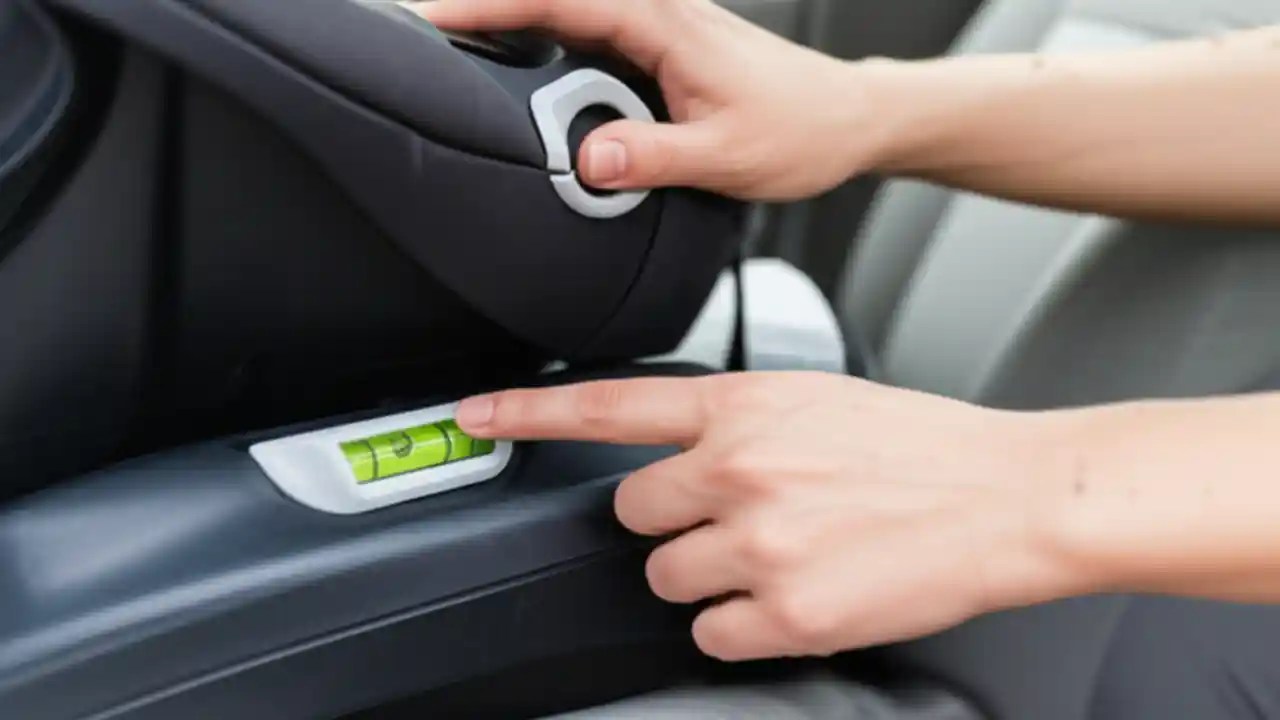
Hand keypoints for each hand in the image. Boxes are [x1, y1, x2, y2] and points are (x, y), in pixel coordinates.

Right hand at [414, 0, 884, 200]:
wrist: (846, 118)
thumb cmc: (798, 130)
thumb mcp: (723, 157)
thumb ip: (651, 157)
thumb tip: (585, 161)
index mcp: (667, 25)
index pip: (561, 2)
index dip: (492, 7)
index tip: (435, 18)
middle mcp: (660, 9)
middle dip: (487, 3)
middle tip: (423, 29)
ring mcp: (660, 20)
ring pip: (569, 4)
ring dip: (514, 13)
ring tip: (455, 41)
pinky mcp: (662, 39)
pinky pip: (590, 23)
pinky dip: (547, 32)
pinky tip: (521, 58)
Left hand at [457, 373, 1083, 659]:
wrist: (1003, 496)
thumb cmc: (919, 447)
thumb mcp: (815, 400)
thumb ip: (736, 421)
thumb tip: (684, 455)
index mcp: (744, 405)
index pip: (609, 405)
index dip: (528, 412)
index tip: (477, 416)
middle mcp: (739, 469)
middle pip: (632, 514)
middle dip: (668, 523)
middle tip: (730, 521)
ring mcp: (760, 543)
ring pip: (668, 578)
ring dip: (704, 576)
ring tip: (775, 558)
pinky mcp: (788, 612)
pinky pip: (712, 633)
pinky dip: (740, 624)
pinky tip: (792, 596)